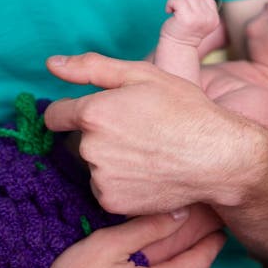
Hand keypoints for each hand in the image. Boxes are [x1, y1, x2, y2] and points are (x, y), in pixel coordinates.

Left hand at [44, 53, 267, 214]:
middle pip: (77, 140)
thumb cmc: (183, 109)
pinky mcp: (112, 203)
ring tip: (146, 151)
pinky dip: (120, 182)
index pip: (55, 114)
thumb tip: (51, 64)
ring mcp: (100, 179)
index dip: (74, 111)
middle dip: (98, 134)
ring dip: (109, 159)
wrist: (216, 156)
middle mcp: (90, 148)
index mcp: (93, 112)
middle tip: (137, 129)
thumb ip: (91, 68)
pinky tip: (147, 172)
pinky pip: (105, 189)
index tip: (99, 114)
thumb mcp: (142, 75)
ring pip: (92, 166)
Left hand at [161, 0, 219, 46]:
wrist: (176, 48)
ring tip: (171, 7)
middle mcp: (209, 18)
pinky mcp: (186, 18)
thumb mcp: (196, 18)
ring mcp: (198, 18)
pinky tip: (168, 11)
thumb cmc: (184, 31)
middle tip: (175, 6)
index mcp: (214, 18)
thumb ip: (199, 4)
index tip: (185, 7)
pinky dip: (170, 3)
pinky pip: (177, 0)